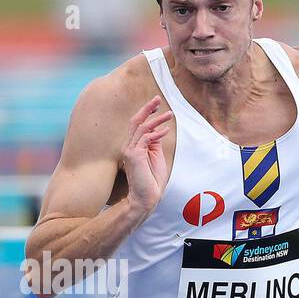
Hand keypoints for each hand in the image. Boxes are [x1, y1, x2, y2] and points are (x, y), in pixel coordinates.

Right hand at [120, 95, 172, 218]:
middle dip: (147, 109)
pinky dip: (157, 132)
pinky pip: (146, 138)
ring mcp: (130, 150)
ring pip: (142, 127)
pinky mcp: (134, 155)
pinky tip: (166, 130)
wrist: (145, 198)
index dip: (146, 113)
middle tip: (158, 98)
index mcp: (133, 146)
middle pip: (136, 121)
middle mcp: (129, 146)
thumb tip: (159, 129)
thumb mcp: (155, 157)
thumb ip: (154, 143)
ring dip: (156, 119)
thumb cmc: (151, 181)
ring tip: (169, 114)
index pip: (137, 125)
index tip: (157, 105)